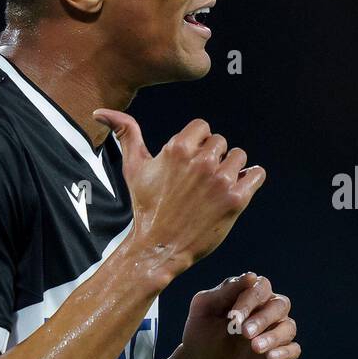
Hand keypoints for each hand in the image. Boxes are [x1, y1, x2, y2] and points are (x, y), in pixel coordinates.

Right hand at [93, 111, 265, 284]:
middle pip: (221, 141)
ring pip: (240, 156)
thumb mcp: (133, 167)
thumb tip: (100, 112)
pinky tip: (238, 188)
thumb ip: (125, 133)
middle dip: (214, 157)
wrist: (160, 246)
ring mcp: (220, 180)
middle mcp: (201, 160)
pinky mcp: (236, 199)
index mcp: (178, 148)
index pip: (203, 128)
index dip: (198, 143)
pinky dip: (252, 178)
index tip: (190, 163)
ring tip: (218, 186)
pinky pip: (257, 174)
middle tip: (201, 181)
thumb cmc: (145, 207)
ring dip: (233, 168)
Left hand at [168, 273, 300, 358]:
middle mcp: (268, 312)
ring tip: (255, 348)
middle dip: (263, 318)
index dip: (249, 300)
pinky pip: (293, 350)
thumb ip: (225, 291)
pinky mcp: (279, 357)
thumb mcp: (204, 309)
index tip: (232, 317)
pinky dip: (285, 352)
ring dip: (274, 336)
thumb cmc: (201, 334)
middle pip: (280, 305)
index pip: (261, 287)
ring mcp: (275, 334)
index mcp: (251, 296)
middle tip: (244, 332)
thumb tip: (251, 276)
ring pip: (289, 327)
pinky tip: (270, 357)